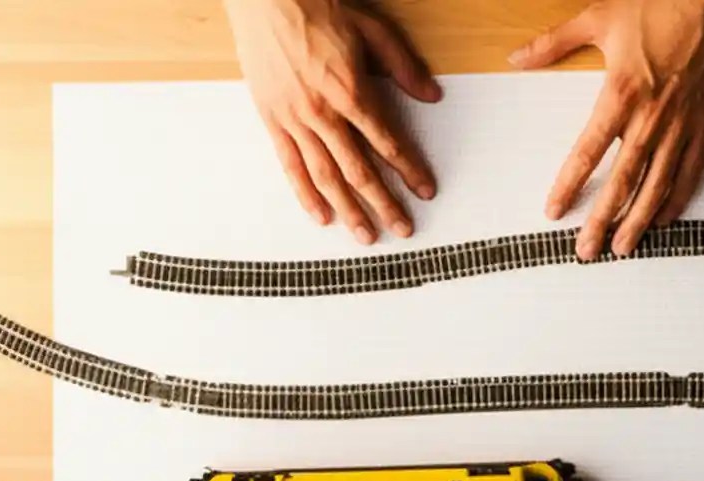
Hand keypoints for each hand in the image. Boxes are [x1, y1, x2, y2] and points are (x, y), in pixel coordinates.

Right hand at [223, 0, 440, 242]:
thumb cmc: (318, 8)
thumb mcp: (372, 29)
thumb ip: (403, 67)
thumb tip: (432, 96)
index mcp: (351, 91)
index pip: (388, 144)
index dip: (410, 171)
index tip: (425, 190)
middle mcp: (323, 113)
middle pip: (359, 170)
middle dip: (384, 204)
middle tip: (403, 228)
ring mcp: (294, 120)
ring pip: (326, 176)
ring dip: (349, 209)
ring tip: (366, 235)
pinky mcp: (272, 120)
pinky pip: (290, 166)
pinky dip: (306, 194)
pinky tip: (322, 216)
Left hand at [508, 0, 703, 259]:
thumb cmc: (661, 2)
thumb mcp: (598, 16)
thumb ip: (553, 43)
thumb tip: (517, 58)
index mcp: (622, 93)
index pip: (588, 152)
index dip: (569, 185)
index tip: (554, 211)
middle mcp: (652, 118)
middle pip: (622, 181)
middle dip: (602, 220)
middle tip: (587, 250)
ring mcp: (683, 125)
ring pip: (658, 185)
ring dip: (639, 220)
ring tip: (623, 247)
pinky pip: (692, 172)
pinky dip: (677, 199)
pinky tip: (662, 220)